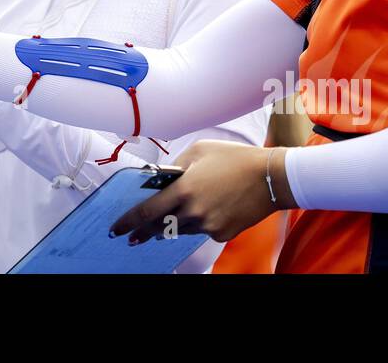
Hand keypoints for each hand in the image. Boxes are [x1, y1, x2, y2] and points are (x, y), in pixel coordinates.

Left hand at [110, 142, 294, 244]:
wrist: (271, 177)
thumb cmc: (234, 159)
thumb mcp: (199, 151)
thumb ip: (175, 167)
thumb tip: (160, 179)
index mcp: (183, 190)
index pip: (146, 212)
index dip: (128, 222)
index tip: (116, 229)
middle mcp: (193, 212)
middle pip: (161, 226)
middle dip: (145, 232)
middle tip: (134, 237)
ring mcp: (208, 226)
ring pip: (182, 229)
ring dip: (175, 224)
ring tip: (177, 214)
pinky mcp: (222, 234)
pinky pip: (203, 230)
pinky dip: (201, 222)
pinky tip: (212, 207)